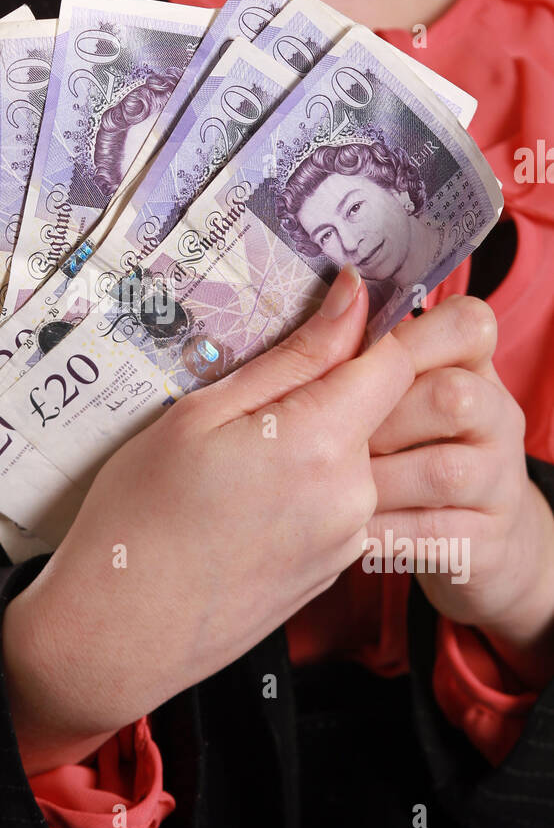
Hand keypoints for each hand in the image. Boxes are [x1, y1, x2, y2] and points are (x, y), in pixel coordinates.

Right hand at [3, 264, 414, 774]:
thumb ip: (293, 357)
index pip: (395, 360)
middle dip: (333, 387)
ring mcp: (348, 538)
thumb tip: (353, 299)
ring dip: (319, 438)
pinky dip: (310, 483)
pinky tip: (248, 497)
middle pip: (379, 408)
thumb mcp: (199, 415)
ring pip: (360, 455)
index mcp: (321, 443)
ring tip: (241, 457)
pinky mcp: (336, 568)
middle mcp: (352, 494)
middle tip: (255, 399)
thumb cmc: (139, 515)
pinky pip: (342, 501)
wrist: (118, 632)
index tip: (328, 319)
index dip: (367, 330)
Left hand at [367, 296, 553, 687]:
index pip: (468, 325)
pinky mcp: (487, 540)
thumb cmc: (403, 449)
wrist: (469, 539)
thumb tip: (342, 287)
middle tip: (329, 438)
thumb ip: (367, 351)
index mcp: (470, 366)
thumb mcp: (389, 395)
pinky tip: (342, 530)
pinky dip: (378, 531)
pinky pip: (430, 532)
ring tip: (328, 487)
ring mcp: (499, 479)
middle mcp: (496, 415)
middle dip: (377, 420)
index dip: (408, 340)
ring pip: (442, 470)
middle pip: (450, 396)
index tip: (353, 363)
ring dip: (373, 481)